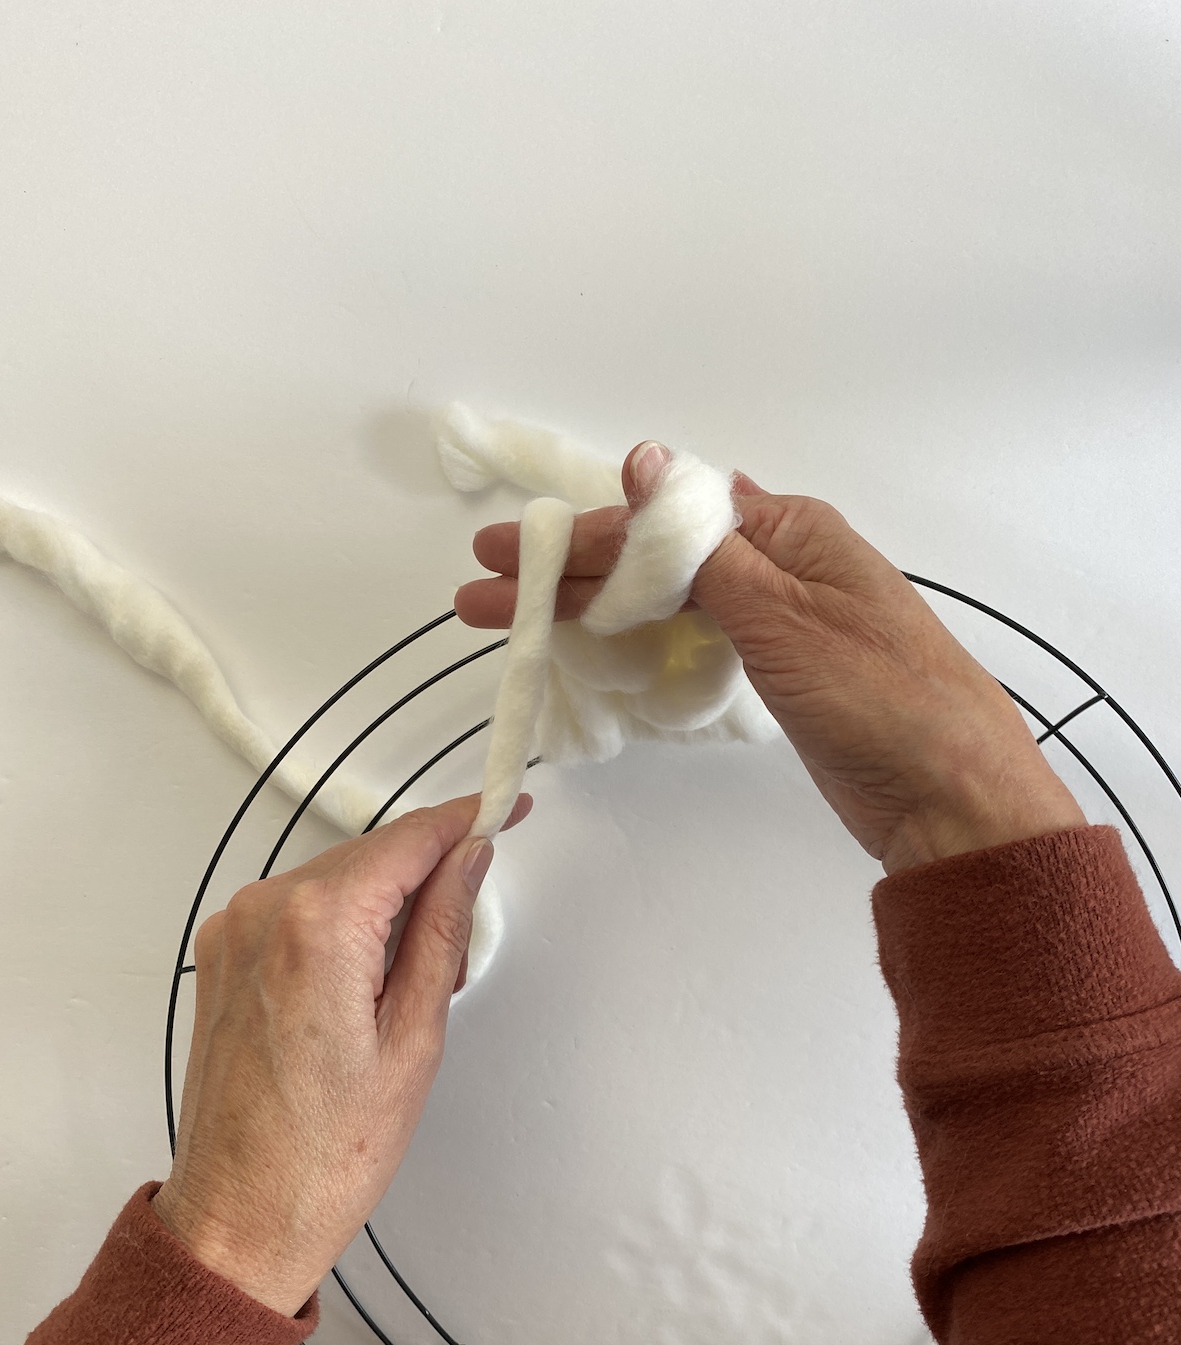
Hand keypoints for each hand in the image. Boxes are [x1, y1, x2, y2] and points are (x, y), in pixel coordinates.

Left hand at [153, 792, 530, 1315]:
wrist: (242, 1216)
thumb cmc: (324, 1152)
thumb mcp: (415, 1036)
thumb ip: (442, 930)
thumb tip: (467, 863)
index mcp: (317, 926)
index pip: (408, 839)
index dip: (466, 820)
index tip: (509, 806)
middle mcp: (263, 912)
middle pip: (372, 858)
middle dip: (428, 884)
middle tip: (460, 956)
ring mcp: (234, 931)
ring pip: (337, 882)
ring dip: (385, 911)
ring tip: (408, 997)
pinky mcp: (222, 954)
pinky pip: (300, 910)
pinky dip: (343, 928)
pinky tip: (364, 990)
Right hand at [454, 447, 1082, 874]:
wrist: (950, 796)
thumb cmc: (880, 698)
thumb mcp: (784, 614)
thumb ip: (702, 547)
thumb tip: (643, 461)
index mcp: (786, 529)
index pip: (659, 521)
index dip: (577, 537)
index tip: (507, 554)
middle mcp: (778, 562)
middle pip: (652, 556)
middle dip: (565, 573)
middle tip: (481, 590)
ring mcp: (777, 617)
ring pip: (665, 596)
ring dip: (589, 606)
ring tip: (514, 619)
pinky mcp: (777, 669)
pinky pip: (690, 634)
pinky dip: (637, 636)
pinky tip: (595, 640)